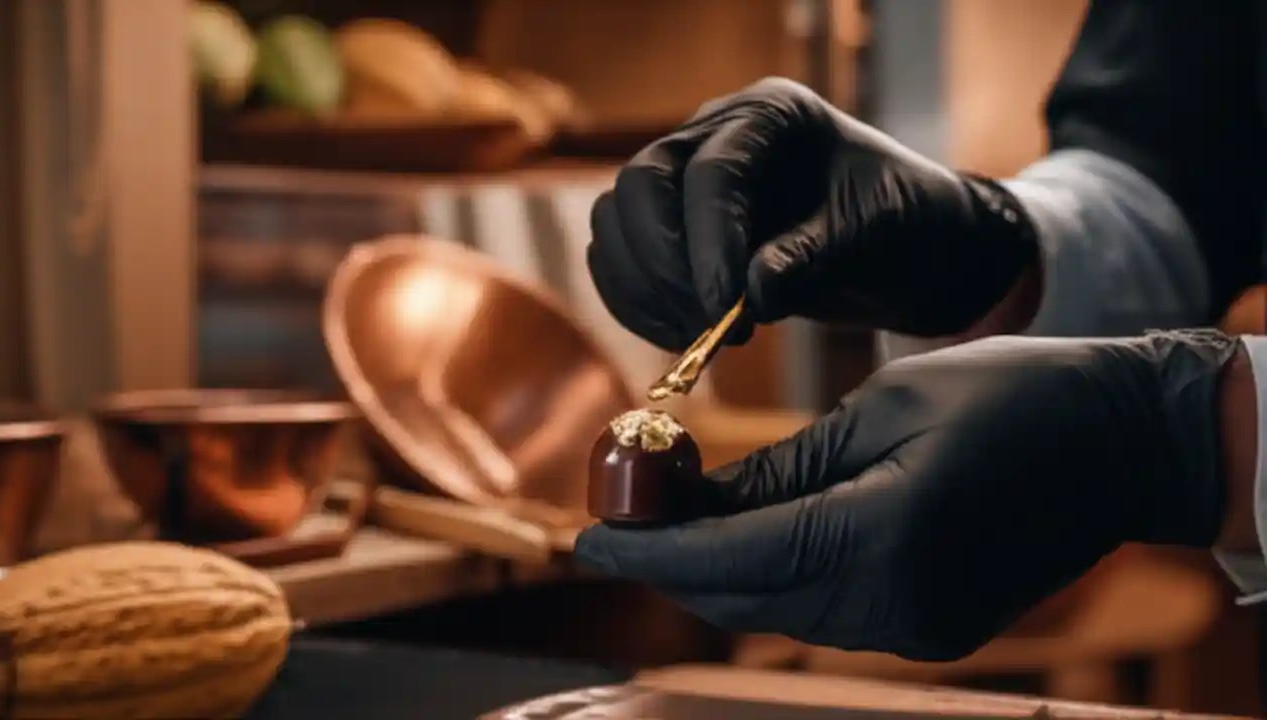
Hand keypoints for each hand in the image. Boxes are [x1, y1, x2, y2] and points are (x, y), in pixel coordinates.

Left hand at [575, 331, 1240, 659]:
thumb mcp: (879, 409)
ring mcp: (915, 627)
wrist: (1119, 442)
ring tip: (668, 513)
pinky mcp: (927, 629)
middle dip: (668, 560)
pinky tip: (742, 531)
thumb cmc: (1006, 395)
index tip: (580, 537)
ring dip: (713, 570)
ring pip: (773, 612)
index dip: (645, 549)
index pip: (729, 556)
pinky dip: (767, 576)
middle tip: (614, 516)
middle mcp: (894, 601)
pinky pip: (818, 613)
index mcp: (883, 533)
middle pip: (740, 598)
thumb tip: (685, 496)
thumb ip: (778, 468)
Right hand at [587, 77, 1038, 351]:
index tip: (729, 309)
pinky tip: (679, 338)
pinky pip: (618, 261)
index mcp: (770, 115)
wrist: (909, 246)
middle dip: (664, 263)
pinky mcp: (670, 230)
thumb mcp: (868, 231)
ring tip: (700, 337)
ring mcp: (683, 180)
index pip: (712, 170)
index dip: (710, 242)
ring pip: (615, 222)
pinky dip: (634, 304)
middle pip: (641, 184)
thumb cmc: (900, 221)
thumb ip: (808, 255)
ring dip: (644, 288)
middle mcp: (714, 135)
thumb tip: (750, 294)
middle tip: (708, 322)